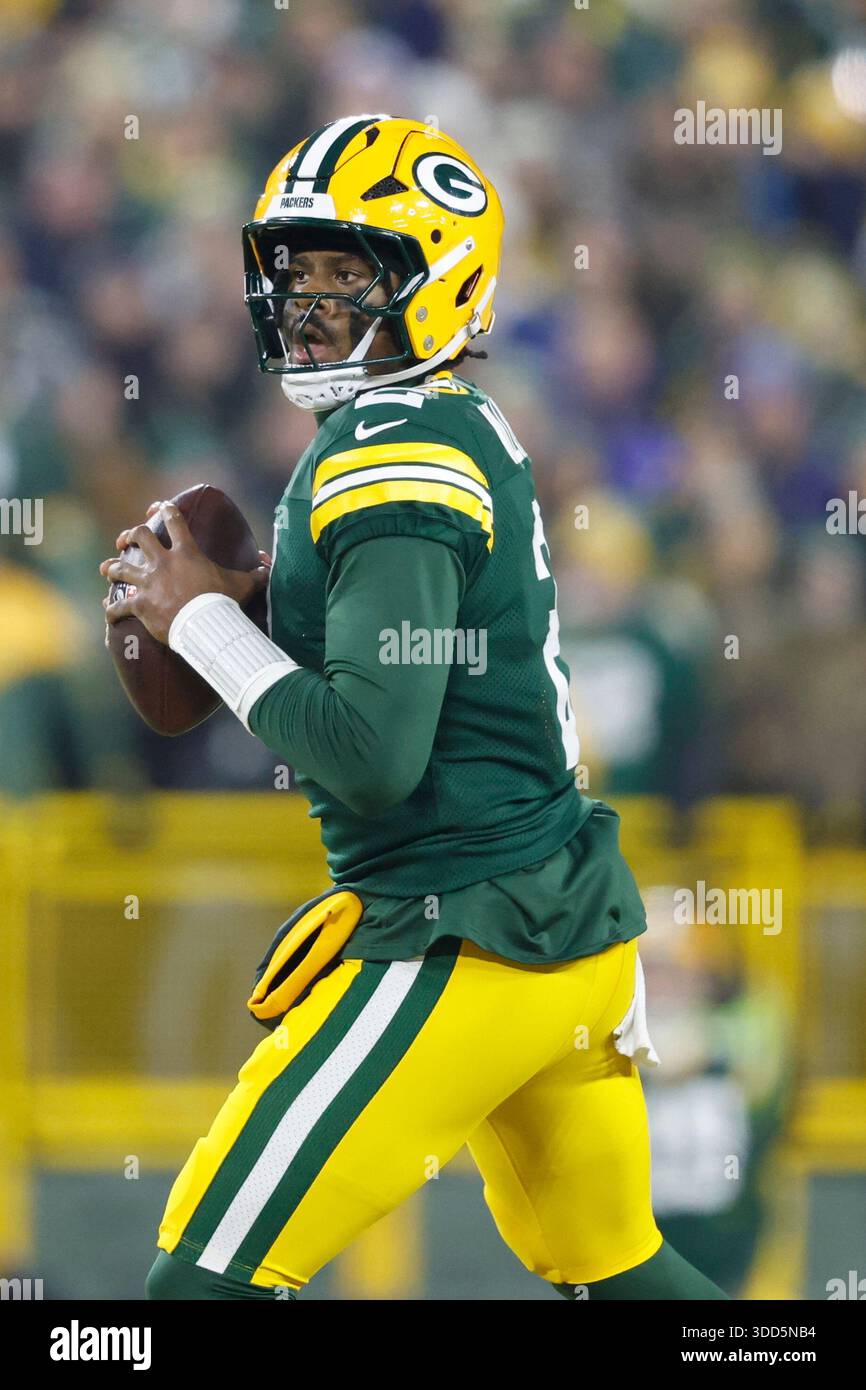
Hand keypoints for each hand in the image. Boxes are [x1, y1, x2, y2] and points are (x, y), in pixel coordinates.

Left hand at [100, 501, 270, 645]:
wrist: (206, 624)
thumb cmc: (224, 602)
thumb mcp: (243, 585)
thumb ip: (254, 575)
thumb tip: (268, 570)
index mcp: (186, 553)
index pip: (174, 520)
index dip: (165, 510)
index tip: (158, 507)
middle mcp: (163, 563)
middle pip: (138, 536)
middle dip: (129, 536)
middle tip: (126, 541)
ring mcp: (149, 583)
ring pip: (121, 568)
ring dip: (113, 568)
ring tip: (107, 569)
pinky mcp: (140, 605)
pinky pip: (119, 605)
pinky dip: (113, 609)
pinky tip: (109, 611)